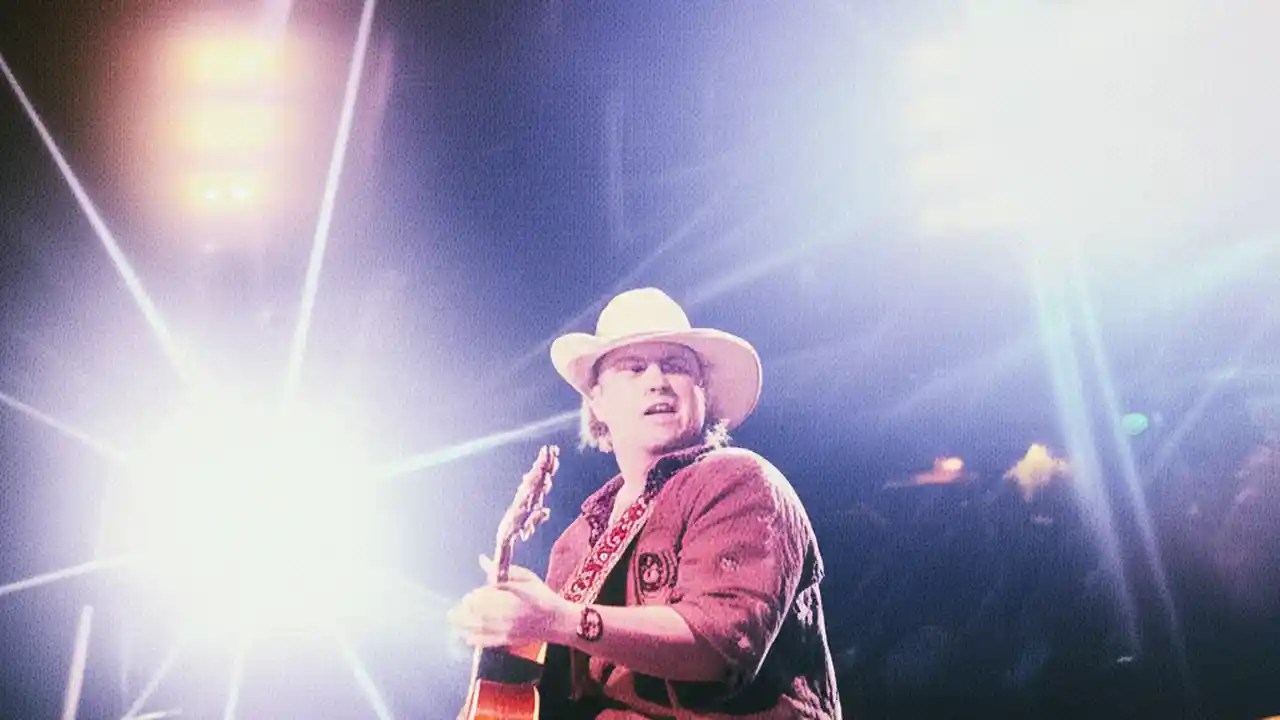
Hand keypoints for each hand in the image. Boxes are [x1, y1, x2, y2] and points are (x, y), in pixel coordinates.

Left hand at [447, 555, 572, 647]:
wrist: (558, 621)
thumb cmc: (543, 596)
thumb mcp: (526, 578)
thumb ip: (503, 570)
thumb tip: (482, 559)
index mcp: (514, 596)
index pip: (487, 595)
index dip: (476, 595)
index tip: (472, 594)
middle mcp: (510, 614)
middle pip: (480, 612)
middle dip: (466, 610)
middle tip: (458, 607)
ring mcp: (509, 629)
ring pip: (480, 627)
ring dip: (463, 624)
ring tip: (453, 619)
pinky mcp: (509, 641)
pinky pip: (487, 641)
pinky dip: (474, 639)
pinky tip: (465, 636)